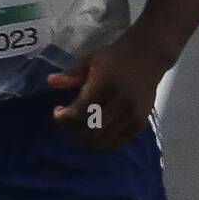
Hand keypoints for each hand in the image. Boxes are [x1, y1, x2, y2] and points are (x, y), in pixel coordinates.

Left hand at [47, 34, 165, 150]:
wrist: (148, 56)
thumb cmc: (115, 58)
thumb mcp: (91, 60)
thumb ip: (71, 74)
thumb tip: (50, 82)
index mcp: (105, 84)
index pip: (79, 113)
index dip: (63, 119)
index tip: (58, 112)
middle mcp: (121, 102)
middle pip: (90, 131)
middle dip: (72, 132)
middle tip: (66, 123)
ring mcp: (132, 115)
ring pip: (103, 141)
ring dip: (85, 140)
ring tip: (78, 129)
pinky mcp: (140, 123)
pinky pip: (117, 143)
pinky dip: (101, 143)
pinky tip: (95, 132)